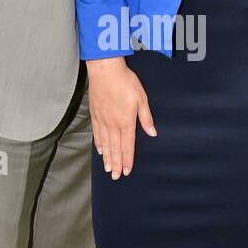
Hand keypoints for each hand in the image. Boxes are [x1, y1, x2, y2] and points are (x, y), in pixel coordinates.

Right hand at [86, 58, 155, 178]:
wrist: (105, 70)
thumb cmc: (126, 82)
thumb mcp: (141, 98)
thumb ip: (146, 118)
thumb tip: (152, 133)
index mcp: (126, 122)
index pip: (127, 146)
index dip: (128, 160)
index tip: (127, 171)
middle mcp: (113, 124)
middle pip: (115, 148)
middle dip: (116, 164)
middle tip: (116, 177)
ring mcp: (102, 120)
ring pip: (105, 143)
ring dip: (107, 157)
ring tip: (108, 169)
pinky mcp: (95, 114)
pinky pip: (97, 133)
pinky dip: (98, 143)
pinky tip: (100, 150)